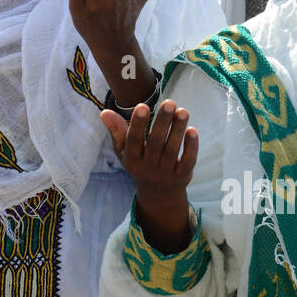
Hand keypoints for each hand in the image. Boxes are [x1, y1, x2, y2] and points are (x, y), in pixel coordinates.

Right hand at [102, 99, 197, 253]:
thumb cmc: (139, 163)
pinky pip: (187, 161)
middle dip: (162, 122)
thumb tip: (104, 112)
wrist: (158, 194)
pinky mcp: (182, 176)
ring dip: (178, 129)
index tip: (143, 105)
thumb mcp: (124, 151)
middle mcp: (148, 167)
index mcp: (132, 159)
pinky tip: (192, 130)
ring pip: (172, 149)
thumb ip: (116, 130)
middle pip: (156, 142)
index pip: (133, 140)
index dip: (138, 123)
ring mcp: (165, 172)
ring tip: (183, 111)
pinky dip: (191, 146)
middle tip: (169, 103)